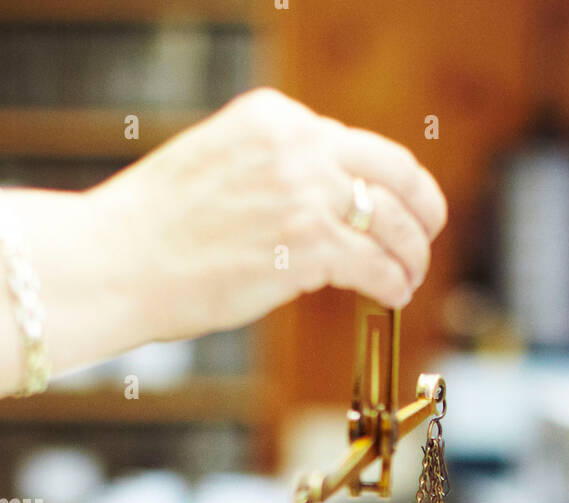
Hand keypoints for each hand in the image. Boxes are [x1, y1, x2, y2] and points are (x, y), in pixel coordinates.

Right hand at [92, 89, 447, 341]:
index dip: (386, 181)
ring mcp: (306, 196)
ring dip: (412, 255)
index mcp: (274, 117)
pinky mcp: (310, 248)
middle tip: (427, 234)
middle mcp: (298, 146)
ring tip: (410, 276)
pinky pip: (377, 266)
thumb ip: (275, 169)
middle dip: (421, 208)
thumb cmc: (158, 228)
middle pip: (393, 173)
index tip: (396, 204)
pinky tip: (394, 295)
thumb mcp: (221, 164)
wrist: (118, 260)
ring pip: (393, 224)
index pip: (356, 145)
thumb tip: (324, 200)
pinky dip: (394, 283)